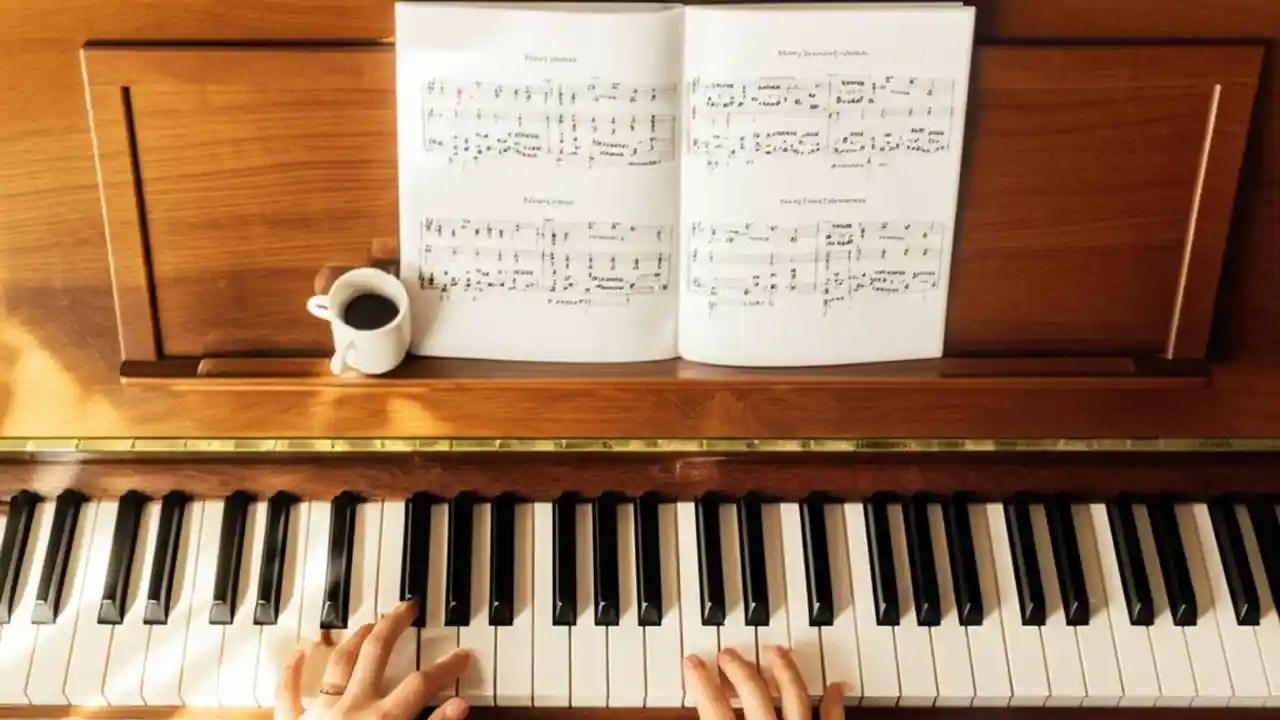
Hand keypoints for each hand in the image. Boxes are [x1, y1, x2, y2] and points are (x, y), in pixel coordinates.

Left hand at [275, 600, 471, 719]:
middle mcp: (352, 709)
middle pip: (376, 652)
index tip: (463, 656)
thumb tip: (460, 707)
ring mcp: (320, 715)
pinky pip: (288, 693)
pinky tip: (301, 651)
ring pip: (338, 662)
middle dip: (395, 625)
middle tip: (408, 608)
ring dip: (354, 637)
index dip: (447, 668)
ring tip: (369, 622)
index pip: (423, 684)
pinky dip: (293, 670)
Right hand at [684, 646, 843, 719]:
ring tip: (777, 651)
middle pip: (754, 694)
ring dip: (785, 671)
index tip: (692, 662)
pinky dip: (833, 705)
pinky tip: (835, 688)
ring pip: (794, 698)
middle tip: (728, 653)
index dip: (699, 682)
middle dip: (739, 669)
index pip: (713, 708)